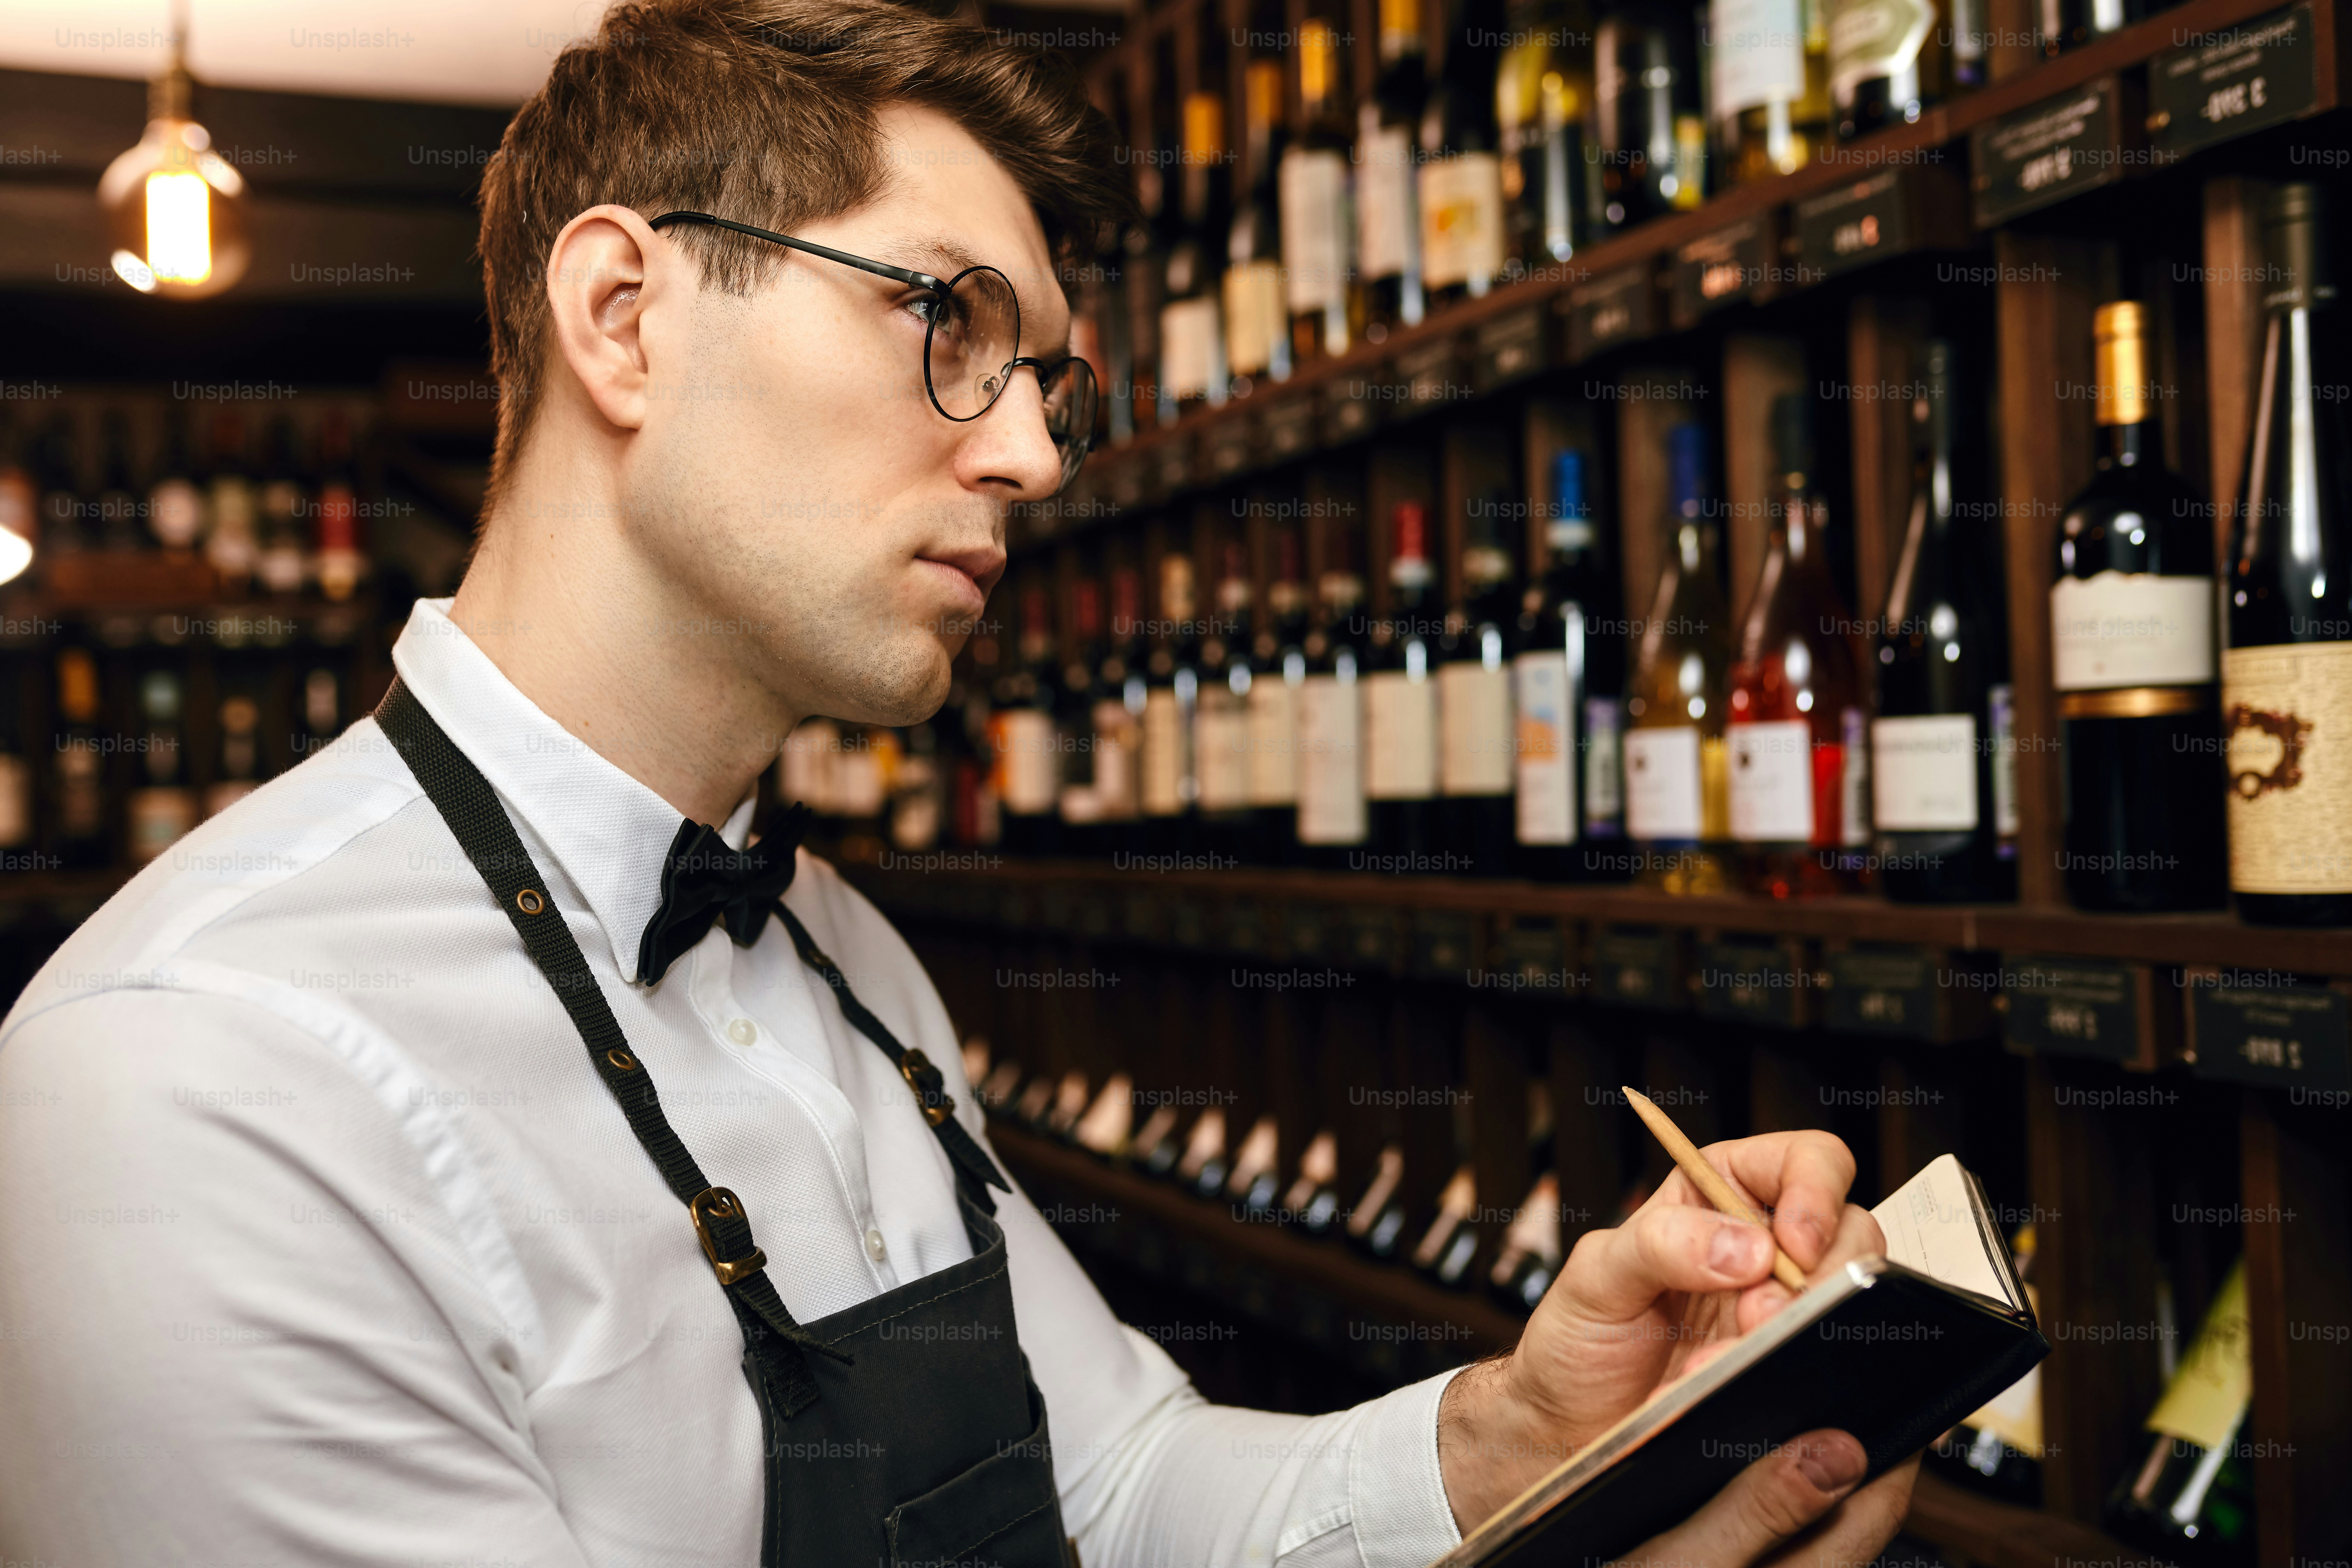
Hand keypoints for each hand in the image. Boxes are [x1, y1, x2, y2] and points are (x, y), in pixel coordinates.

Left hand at [1436, 1129, 1904, 1565]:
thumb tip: (1750, 1246)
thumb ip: (1659, 1243)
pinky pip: (1835, 1365)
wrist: (1570, 1427)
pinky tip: (1754, 1385)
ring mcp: (1784, 1313)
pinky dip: (1808, 1374)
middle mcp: (1766, 1248)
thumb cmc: (1578, 1338)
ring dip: (1810, 1328)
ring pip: (1852, 1303)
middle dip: (1817, 1275)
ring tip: (1741, 1353)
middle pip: (1851, 1232)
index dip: (1816, 1193)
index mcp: (1721, 1194)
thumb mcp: (1597, 1276)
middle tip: (1760, 1315)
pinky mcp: (1791, 1370)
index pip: (1805, 1161)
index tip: (1793, 1245)